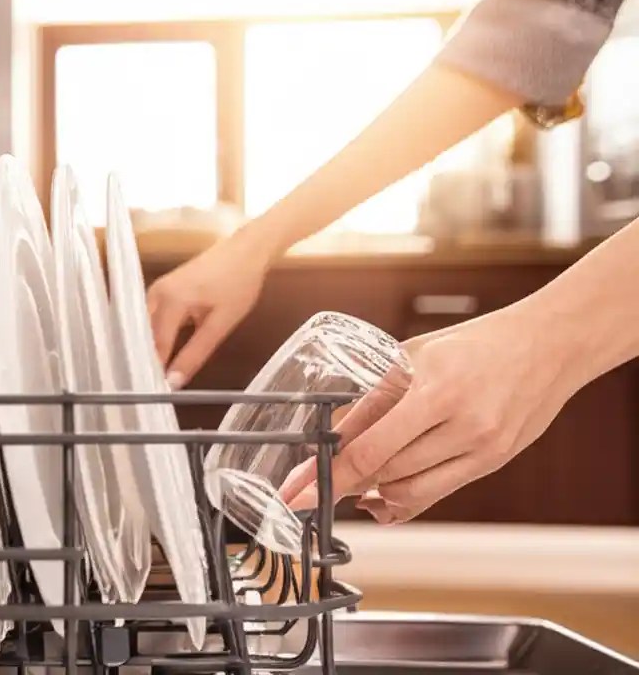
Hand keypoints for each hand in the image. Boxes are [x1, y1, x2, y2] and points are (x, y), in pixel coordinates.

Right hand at [146, 234, 270, 387]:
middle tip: (150, 388)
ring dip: (149, 349)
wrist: (246, 250)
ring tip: (152, 375)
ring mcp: (156, 289)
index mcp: (170, 301)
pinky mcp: (162, 289)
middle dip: (146, 361)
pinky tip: (162, 352)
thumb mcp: (221, 324)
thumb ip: (195, 354)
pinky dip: (155, 336)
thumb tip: (173, 382)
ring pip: (145, 328)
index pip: (156, 346)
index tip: (154, 394)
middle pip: (143, 336)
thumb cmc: (238, 284)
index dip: (154, 371)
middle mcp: (156, 294)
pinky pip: (151, 318)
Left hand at [280, 303, 580, 523]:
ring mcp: (482, 449)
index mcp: (436, 390)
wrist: (548, 346)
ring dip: (371, 493)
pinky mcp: (492, 464)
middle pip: (384, 473)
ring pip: (407, 491)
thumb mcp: (413, 356)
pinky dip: (401, 500)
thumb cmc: (473, 344)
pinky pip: (435, 495)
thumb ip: (374, 396)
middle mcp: (462, 425)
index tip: (296, 492)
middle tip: (311, 485)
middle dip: (341, 483)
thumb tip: (329, 434)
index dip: (326, 474)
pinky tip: (379, 498)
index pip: (368, 447)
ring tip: (349, 485)